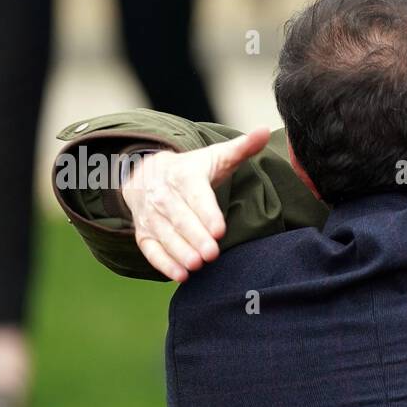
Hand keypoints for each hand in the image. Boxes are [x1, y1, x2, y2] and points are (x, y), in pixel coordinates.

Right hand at [122, 128, 269, 280]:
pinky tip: (180, 276)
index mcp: (183, 175)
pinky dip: (162, 263)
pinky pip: (150, 248)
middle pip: (179, 217)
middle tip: (211, 254)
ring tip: (198, 265)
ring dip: (179, 251)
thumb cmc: (193, 169)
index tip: (219, 230)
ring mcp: (151, 214)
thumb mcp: (216, 156)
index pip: (195, 195)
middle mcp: (163, 194)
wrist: (147, 173)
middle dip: (195, 236)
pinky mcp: (143, 232)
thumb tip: (263, 130)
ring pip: (164, 234)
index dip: (207, 213)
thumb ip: (241, 147)